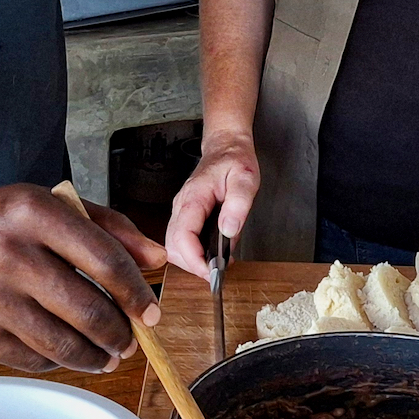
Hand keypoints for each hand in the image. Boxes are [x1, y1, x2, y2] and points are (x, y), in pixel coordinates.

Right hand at [0, 182, 163, 374]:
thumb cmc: (1, 221)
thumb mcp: (55, 205)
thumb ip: (110, 228)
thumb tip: (156, 260)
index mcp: (35, 214)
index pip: (104, 260)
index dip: (136, 294)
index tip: (150, 314)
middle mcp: (10, 254)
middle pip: (88, 311)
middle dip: (120, 334)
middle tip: (130, 341)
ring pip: (63, 344)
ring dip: (95, 356)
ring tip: (107, 354)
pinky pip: (32, 359)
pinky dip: (57, 360)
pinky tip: (66, 352)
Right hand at [166, 132, 259, 276]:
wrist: (226, 146)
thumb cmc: (235, 161)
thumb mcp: (245, 179)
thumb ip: (238, 205)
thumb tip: (228, 231)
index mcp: (194, 198)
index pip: (182, 236)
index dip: (194, 260)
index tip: (211, 272)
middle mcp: (181, 206)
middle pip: (173, 247)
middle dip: (192, 265)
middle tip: (216, 273)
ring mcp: (181, 211)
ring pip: (173, 246)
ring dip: (191, 261)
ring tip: (216, 265)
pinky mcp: (185, 215)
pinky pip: (181, 240)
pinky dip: (193, 253)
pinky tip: (212, 254)